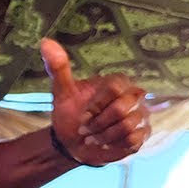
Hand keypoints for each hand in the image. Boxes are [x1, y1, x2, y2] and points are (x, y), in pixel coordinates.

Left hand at [41, 38, 150, 166]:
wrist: (73, 142)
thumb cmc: (70, 113)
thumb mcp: (61, 92)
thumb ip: (58, 68)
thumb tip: (45, 42)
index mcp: (117, 82)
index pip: (115, 87)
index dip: (96, 105)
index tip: (83, 114)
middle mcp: (134, 95)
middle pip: (121, 108)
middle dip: (97, 123)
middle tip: (84, 129)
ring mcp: (141, 114)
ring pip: (127, 126)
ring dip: (102, 136)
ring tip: (91, 137)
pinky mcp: (143, 134)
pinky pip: (133, 140)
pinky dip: (113, 145)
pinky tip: (103, 144)